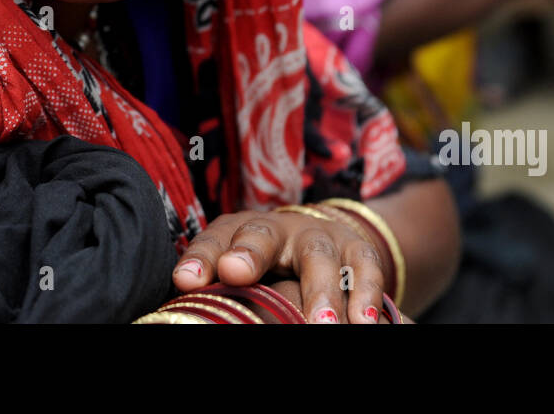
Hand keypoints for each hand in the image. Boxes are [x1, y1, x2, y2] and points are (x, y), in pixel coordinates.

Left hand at [172, 209, 387, 323]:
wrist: (317, 240)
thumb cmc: (265, 265)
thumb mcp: (238, 266)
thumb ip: (215, 277)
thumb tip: (186, 291)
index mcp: (240, 231)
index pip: (216, 238)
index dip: (201, 257)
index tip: (186, 280)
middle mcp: (280, 229)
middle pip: (263, 235)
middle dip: (250, 254)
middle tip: (236, 274)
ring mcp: (320, 237)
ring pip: (319, 256)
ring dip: (321, 290)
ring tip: (323, 326)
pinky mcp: (356, 249)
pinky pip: (364, 267)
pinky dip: (368, 294)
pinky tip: (365, 322)